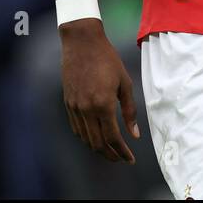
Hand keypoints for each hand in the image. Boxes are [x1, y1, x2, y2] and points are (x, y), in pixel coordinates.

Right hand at [59, 16, 140, 162]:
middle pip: (97, 143)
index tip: (130, 159)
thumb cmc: (107, 60)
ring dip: (98, 149)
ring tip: (110, 151)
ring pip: (85, 138)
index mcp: (103, 104)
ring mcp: (75, 107)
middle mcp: (86, 109)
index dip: (122, 152)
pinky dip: (86, 138)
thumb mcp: (125, 83)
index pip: (113, 138)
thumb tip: (135, 134)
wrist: (82, 43)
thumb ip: (130, 111)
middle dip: (110, 155)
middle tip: (121, 158)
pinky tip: (95, 137)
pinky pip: (76, 128)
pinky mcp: (68, 103)